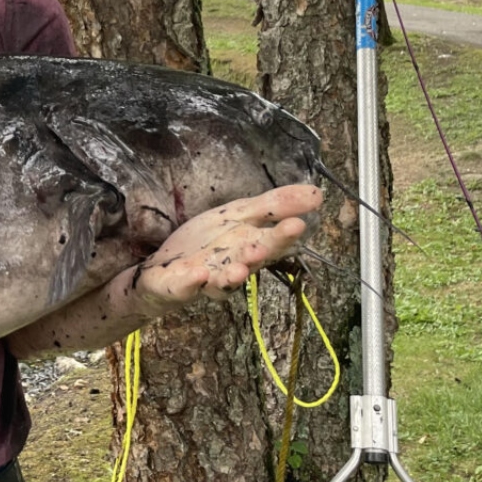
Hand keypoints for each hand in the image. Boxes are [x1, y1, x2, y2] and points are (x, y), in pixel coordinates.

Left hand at [129, 183, 322, 314]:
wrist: (163, 268)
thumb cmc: (205, 243)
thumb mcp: (236, 215)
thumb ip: (273, 206)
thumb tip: (317, 194)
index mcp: (248, 247)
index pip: (270, 241)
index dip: (282, 236)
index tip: (298, 224)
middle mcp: (231, 266)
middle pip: (249, 262)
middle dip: (260, 254)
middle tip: (267, 245)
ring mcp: (204, 280)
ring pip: (221, 282)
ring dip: (230, 277)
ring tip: (237, 270)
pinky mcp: (177, 287)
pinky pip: (184, 288)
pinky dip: (191, 284)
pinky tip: (198, 275)